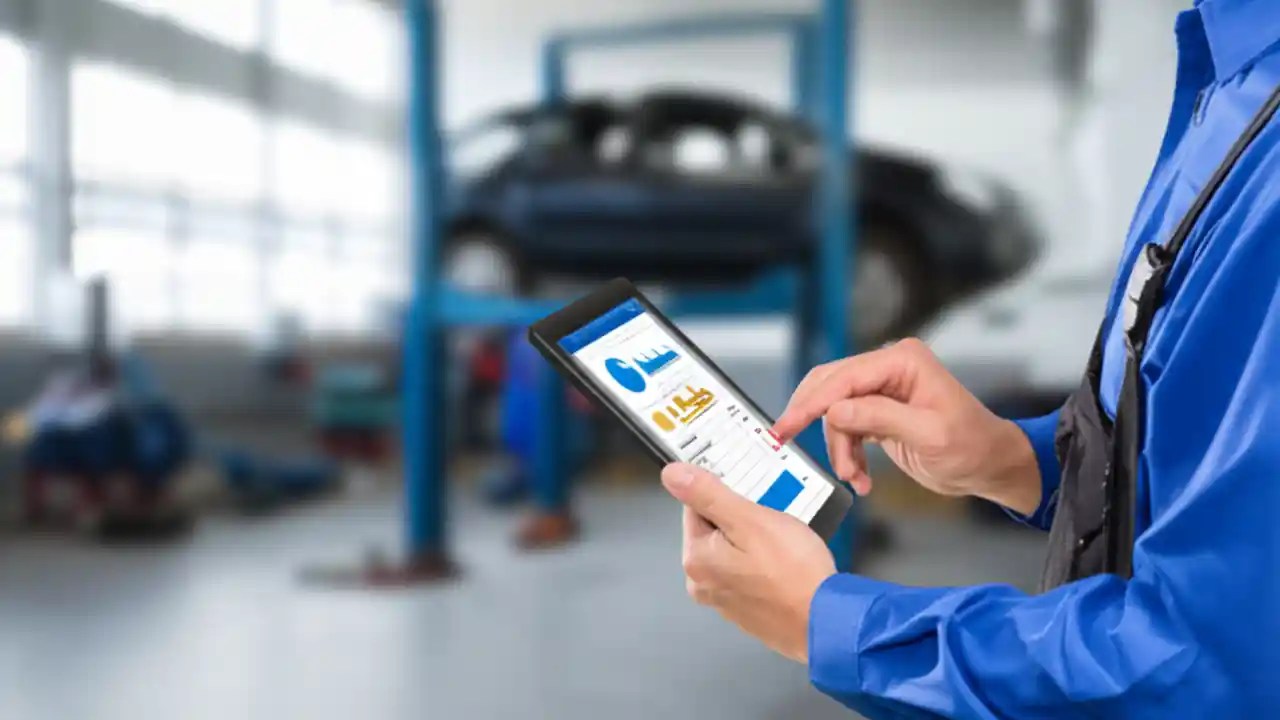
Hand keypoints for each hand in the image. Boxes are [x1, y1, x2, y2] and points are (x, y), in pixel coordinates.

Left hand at [661, 463, 835, 663]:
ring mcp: (726, 604)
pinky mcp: (749, 615)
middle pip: (714, 533)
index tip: (750, 494)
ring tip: (783, 540)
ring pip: (734, 554)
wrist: (828, 621)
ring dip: (754, 542)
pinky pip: (750, 576)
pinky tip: (786, 565)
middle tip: (771, 517)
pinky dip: (764, 566)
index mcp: (696, 559)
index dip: (724, 494)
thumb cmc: (791, 569)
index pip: (696, 508)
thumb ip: (708, 494)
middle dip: (741, 520)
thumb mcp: (749, 520)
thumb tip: (670, 475)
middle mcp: (702, 584)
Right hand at [772, 338, 1040, 515]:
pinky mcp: (880, 409)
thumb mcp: (929, 435)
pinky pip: (847, 426)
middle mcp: (890, 368)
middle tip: (788, 442)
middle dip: (817, 423)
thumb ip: (880, 418)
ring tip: (854, 476)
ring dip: (839, 448)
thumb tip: (836, 410)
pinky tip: (860, 474)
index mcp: (903, 361)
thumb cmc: (973, 447)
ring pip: (835, 412)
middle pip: (830, 387)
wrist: (991, 465)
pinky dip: (848, 452)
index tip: (786, 426)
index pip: (844, 378)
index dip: (811, 403)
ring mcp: (884, 388)